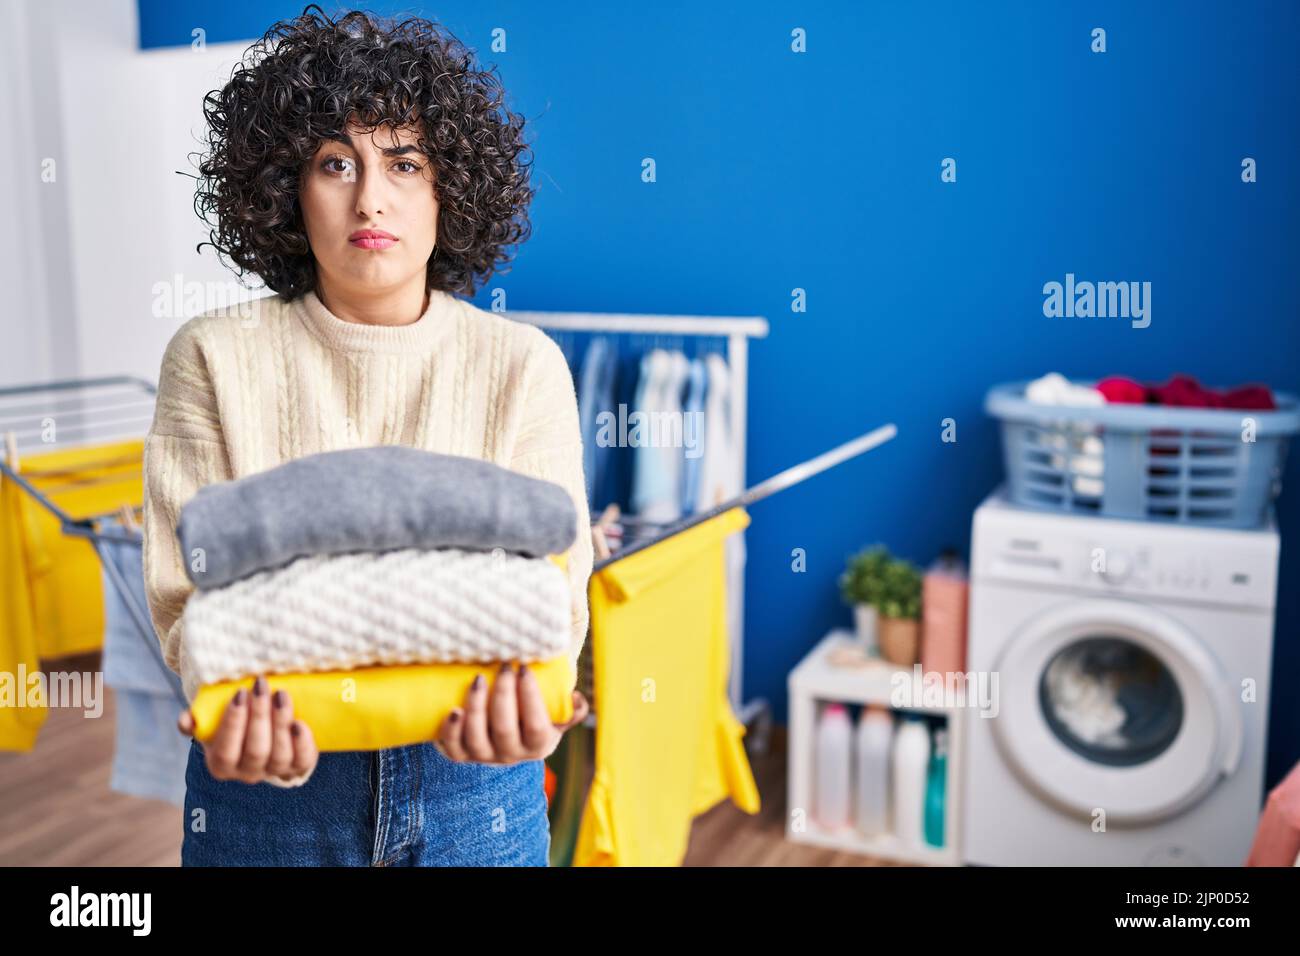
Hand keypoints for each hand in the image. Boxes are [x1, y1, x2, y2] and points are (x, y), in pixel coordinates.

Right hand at [176, 675, 318, 784]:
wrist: (262, 736)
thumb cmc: (233, 724)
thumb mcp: (210, 723)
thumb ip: (195, 721)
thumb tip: (186, 721)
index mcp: (221, 764)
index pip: (226, 751)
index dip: (233, 723)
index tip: (240, 693)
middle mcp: (247, 773)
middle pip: (255, 751)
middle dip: (259, 716)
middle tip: (261, 686)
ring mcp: (273, 772)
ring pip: (279, 756)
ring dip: (281, 723)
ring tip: (281, 695)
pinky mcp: (296, 767)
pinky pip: (302, 761)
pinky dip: (302, 743)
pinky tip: (299, 722)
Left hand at [435, 662, 589, 764]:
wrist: (507, 737)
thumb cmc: (535, 716)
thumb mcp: (557, 716)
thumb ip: (571, 708)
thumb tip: (575, 697)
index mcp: (538, 745)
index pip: (536, 725)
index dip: (530, 698)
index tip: (525, 668)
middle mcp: (511, 755)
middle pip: (505, 730)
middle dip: (503, 695)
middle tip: (505, 666)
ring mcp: (484, 756)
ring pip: (477, 739)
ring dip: (476, 707)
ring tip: (479, 679)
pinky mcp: (462, 755)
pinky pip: (453, 749)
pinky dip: (451, 730)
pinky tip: (453, 710)